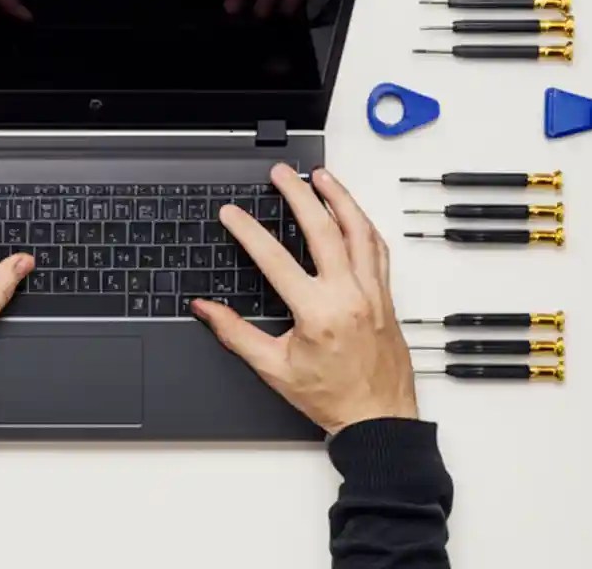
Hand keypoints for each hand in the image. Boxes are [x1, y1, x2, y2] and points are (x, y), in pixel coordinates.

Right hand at [192, 165, 416, 434]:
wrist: (378, 417)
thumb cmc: (331, 397)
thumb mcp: (273, 369)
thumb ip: (236, 333)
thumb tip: (205, 309)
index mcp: (318, 314)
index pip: (275, 259)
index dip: (249, 232)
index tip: (232, 214)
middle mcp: (348, 296)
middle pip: (323, 229)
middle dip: (299, 194)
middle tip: (282, 174)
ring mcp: (372, 292)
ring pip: (358, 231)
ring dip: (339, 198)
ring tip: (321, 176)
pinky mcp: (385, 295)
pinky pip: (377, 249)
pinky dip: (363, 224)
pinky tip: (352, 212)